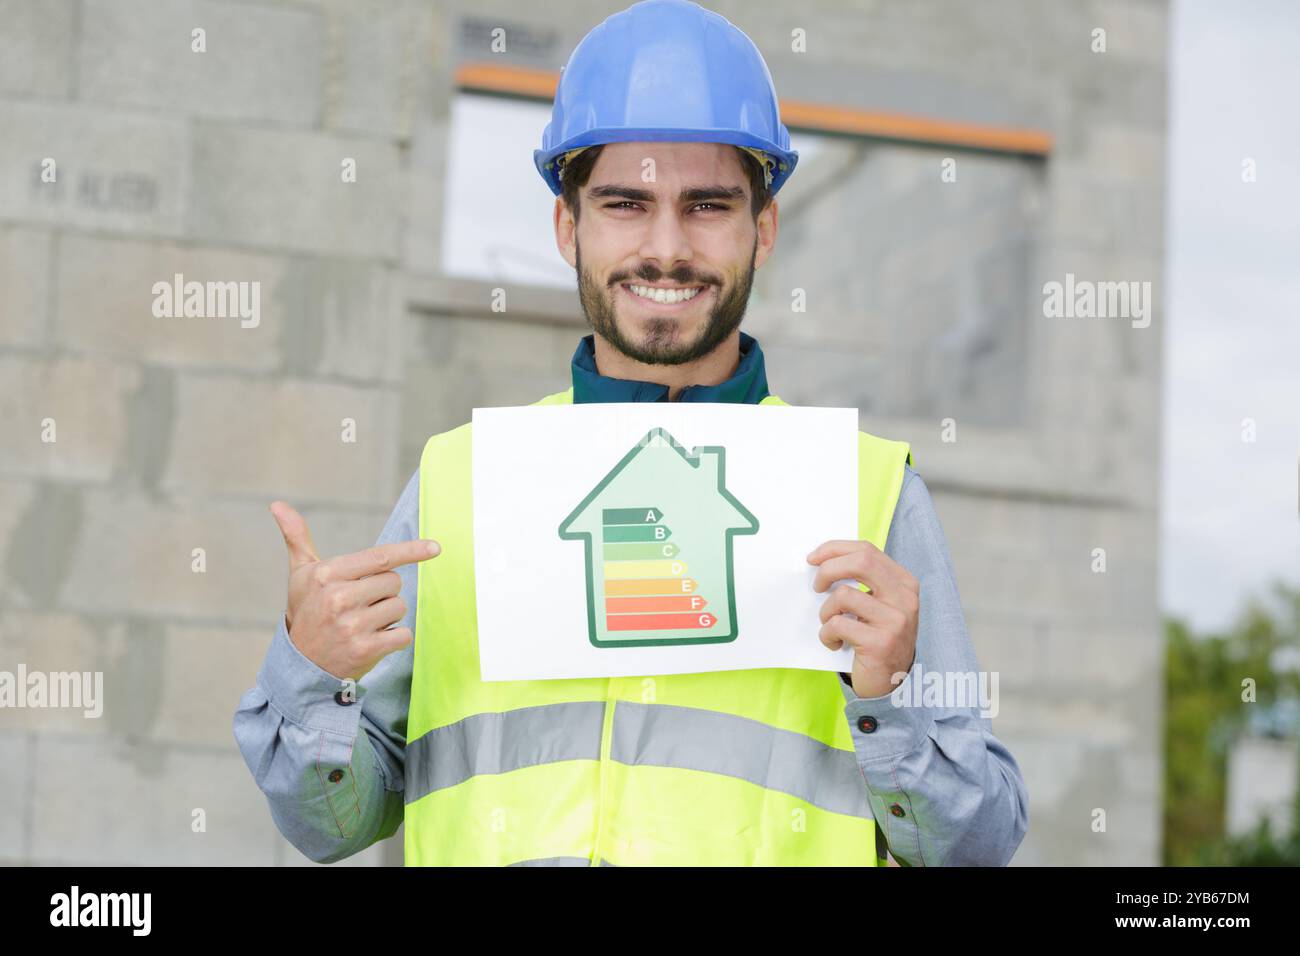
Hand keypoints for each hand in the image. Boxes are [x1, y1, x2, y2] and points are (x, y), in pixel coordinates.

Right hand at [270, 500, 439, 680]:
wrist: (300, 664)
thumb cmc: (307, 611)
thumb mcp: (301, 574)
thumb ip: (296, 537)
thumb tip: (278, 504)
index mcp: (327, 574)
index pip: (380, 557)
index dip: (410, 551)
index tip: (435, 547)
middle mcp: (339, 598)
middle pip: (394, 582)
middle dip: (383, 591)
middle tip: (360, 604)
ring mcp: (352, 626)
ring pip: (400, 607)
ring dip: (388, 615)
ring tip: (363, 623)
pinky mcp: (365, 650)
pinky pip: (403, 634)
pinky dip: (394, 638)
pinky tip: (372, 640)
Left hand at [806, 539, 918, 698]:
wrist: (891, 683)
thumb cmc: (877, 638)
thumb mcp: (879, 605)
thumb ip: (864, 582)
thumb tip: (824, 560)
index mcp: (904, 582)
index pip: (867, 550)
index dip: (835, 549)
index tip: (813, 558)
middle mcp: (905, 598)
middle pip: (860, 562)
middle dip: (829, 569)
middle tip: (816, 586)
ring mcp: (895, 620)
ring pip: (843, 596)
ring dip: (826, 612)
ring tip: (830, 625)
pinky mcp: (880, 642)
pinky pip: (838, 625)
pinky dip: (827, 634)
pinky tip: (835, 643)